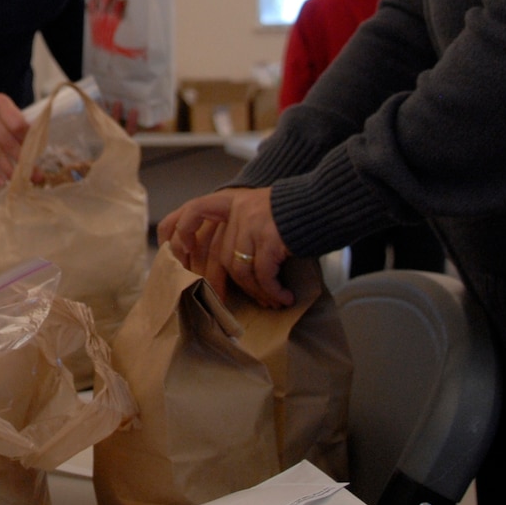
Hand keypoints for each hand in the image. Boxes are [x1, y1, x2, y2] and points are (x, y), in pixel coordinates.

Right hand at [0, 83, 27, 186]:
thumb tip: (35, 148)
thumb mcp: (0, 108)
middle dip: (23, 161)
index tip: (38, 157)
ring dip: (8, 170)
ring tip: (19, 181)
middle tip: (36, 176)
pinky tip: (0, 181)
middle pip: (8, 141)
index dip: (30, 142)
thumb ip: (15, 123)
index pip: (19, 126)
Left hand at [157, 187, 293, 307]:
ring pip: (240, 269)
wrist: (324, 201)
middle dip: (221, 285)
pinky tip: (283, 296)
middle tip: (225, 303)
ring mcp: (253, 222)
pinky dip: (272, 290)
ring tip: (270, 300)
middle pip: (220, 255)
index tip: (184, 255)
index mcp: (231, 200)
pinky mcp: (270, 236)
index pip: (194, 210)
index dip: (181, 232)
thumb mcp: (257, 210)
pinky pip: (263, 273)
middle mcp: (238, 209)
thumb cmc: (292, 213)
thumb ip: (237, 226)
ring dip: (255, 291)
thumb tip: (220, 266)